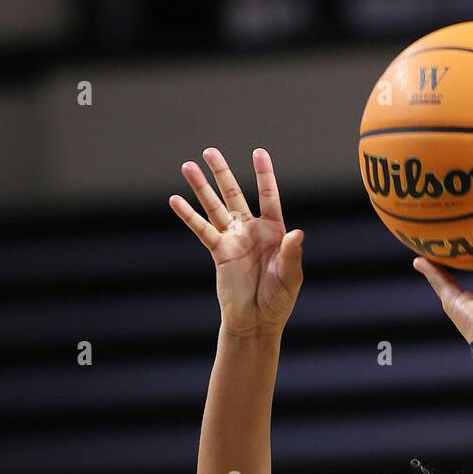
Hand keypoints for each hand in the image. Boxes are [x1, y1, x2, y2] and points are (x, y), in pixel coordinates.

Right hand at [169, 147, 303, 337]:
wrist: (257, 322)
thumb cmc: (279, 300)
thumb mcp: (290, 276)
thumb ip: (292, 253)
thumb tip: (297, 232)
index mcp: (274, 232)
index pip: (269, 197)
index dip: (263, 175)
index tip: (258, 152)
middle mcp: (251, 231)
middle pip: (234, 195)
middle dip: (222, 173)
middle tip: (209, 151)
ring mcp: (233, 240)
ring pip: (214, 208)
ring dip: (201, 188)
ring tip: (188, 166)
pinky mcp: (219, 253)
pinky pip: (202, 230)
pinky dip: (188, 216)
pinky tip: (175, 200)